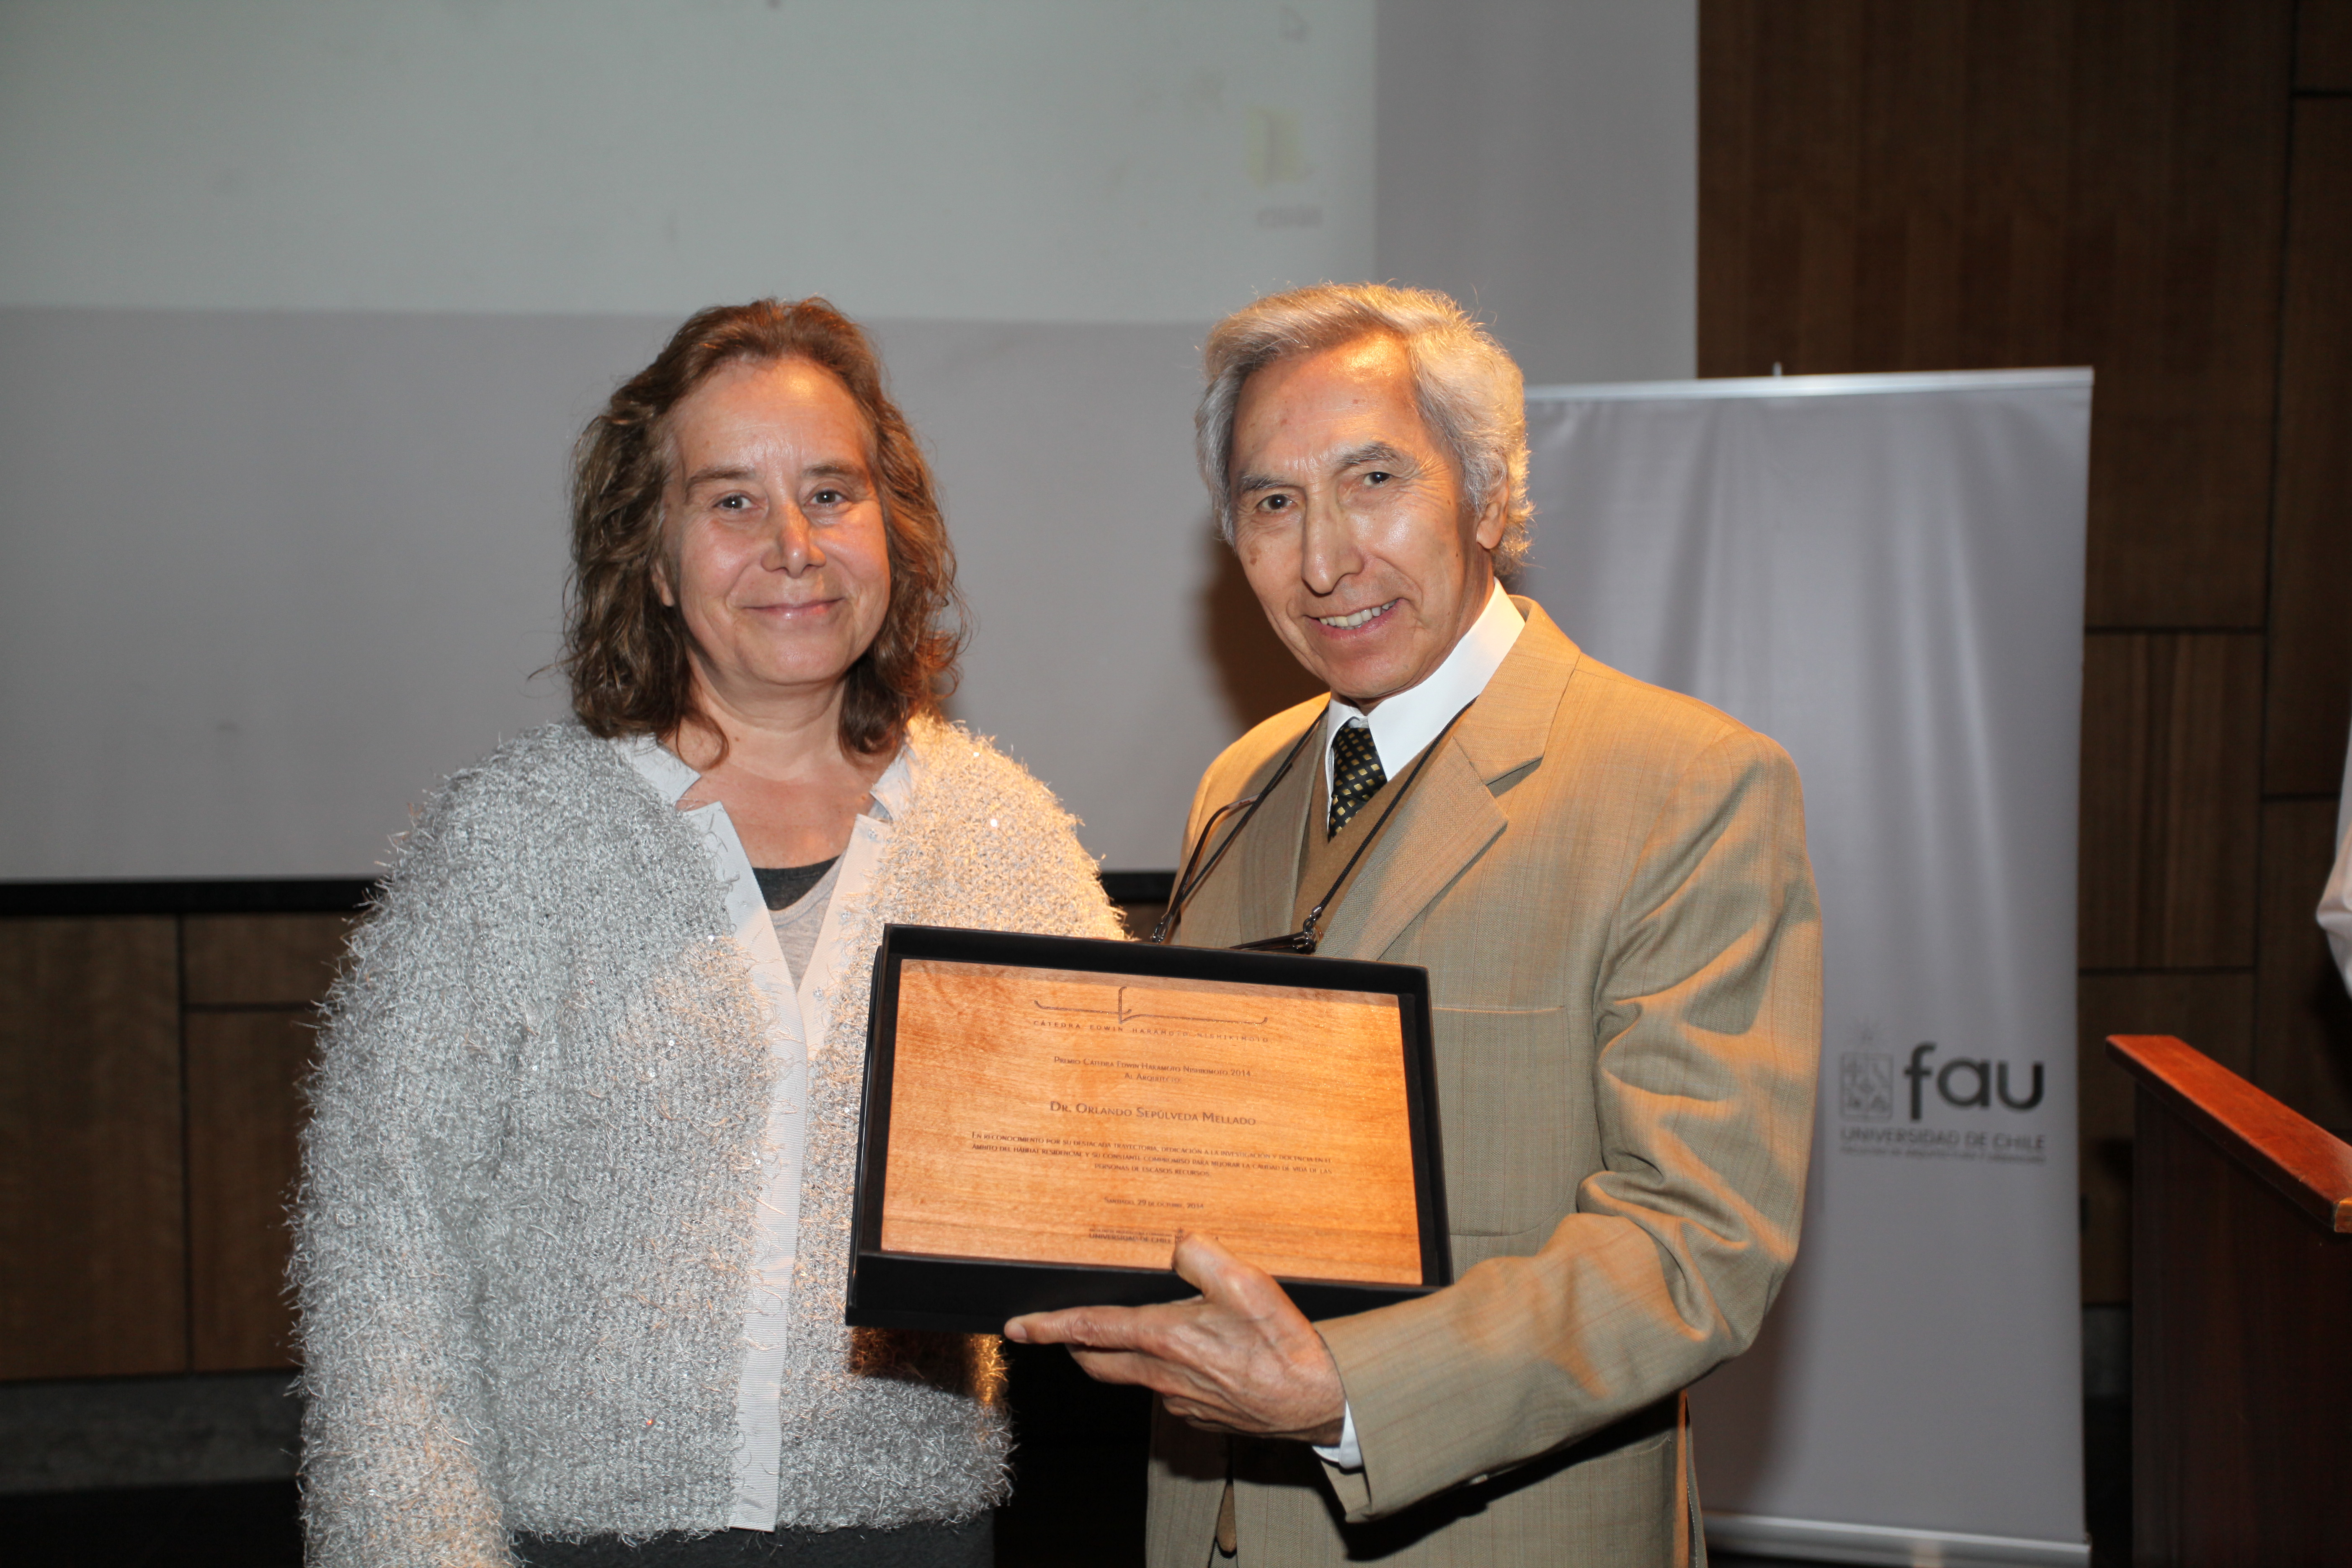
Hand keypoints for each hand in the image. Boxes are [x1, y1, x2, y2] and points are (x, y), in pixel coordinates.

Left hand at [1003, 1232, 1344, 1442]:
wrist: (1317, 1401)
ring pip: (1133, 1376)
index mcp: (1165, 1338)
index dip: (1048, 1326)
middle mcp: (1163, 1374)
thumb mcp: (1247, 1283)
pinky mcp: (1199, 1415)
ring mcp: (1179, 1401)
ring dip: (1122, 1356)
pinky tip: (1191, 1358)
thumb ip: (1203, 1255)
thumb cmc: (1284, 1345)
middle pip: (1097, 1362)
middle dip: (1073, 1346)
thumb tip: (1178, 1239)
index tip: (1018, 1328)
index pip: (1090, 1329)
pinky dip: (1163, 1372)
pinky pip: (1167, 1392)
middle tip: (1061, 1332)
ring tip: (1134, 1335)